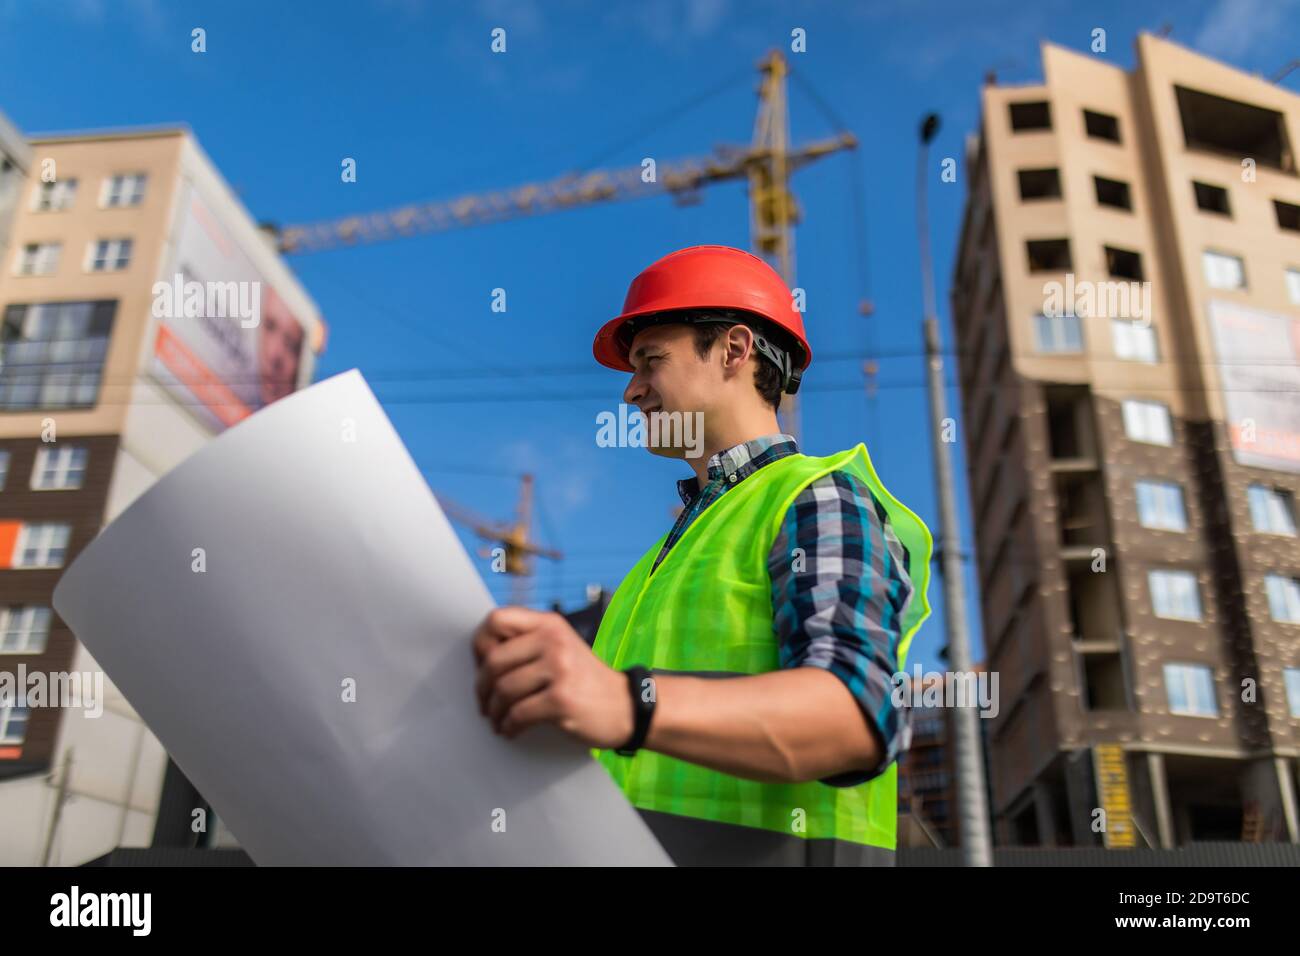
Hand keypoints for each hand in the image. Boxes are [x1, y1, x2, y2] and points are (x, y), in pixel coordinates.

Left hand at [472, 607, 633, 747]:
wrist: (626, 706)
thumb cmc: (585, 679)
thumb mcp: (560, 647)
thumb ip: (528, 643)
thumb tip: (481, 659)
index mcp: (549, 624)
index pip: (496, 619)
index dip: (480, 643)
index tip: (482, 665)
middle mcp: (554, 641)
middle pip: (494, 661)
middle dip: (482, 687)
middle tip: (484, 702)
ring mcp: (559, 669)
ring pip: (503, 690)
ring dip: (494, 711)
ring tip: (497, 719)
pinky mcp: (562, 700)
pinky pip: (518, 714)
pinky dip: (508, 726)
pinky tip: (509, 730)